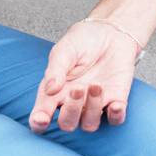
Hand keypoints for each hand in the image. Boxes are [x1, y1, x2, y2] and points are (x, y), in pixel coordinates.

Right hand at [28, 18, 141, 133]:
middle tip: (77, 89)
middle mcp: (73, 103)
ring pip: (89, 124)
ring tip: (96, 85)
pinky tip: (116, 105)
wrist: (110, 31)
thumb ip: (56, 69)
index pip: (42, 114)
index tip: (41, 120)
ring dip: (92, 109)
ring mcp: (94, 104)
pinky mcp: (115, 100)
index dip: (39, 122)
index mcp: (55, 92)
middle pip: (67, 124)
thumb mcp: (65, 49)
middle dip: (71, 111)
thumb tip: (49, 90)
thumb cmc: (83, 40)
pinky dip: (116, 116)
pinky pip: (115, 119)